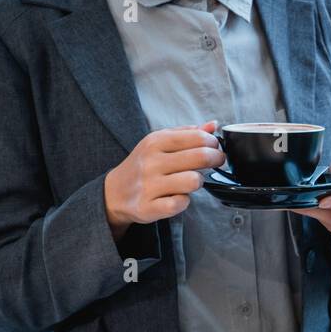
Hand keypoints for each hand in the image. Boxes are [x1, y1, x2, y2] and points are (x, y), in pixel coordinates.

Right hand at [104, 121, 224, 239]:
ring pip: (193, 181)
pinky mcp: (147, 207)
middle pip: (200, 157)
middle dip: (216, 159)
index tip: (215, 147)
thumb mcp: (159, 142)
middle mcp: (151, 162)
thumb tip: (213, 125)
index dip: (213, 142)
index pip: (197, 137)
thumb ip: (187, 133)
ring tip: (192, 180)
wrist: (114, 192)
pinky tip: (179, 197)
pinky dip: (184, 201)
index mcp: (155, 141)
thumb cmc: (143, 164)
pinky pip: (180, 204)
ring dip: (199, 181)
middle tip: (217, 161)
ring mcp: (148, 185)